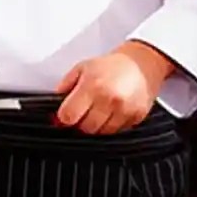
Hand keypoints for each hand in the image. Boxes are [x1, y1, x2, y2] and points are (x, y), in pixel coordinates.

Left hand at [55, 41, 174, 134]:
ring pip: (101, 133)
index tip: (64, 115)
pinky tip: (111, 112)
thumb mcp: (81, 69)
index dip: (64, 118)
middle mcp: (109, 99)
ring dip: (95, 126)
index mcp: (92, 86)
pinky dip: (111, 126)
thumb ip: (64, 87)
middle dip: (80, 123)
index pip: (69, 115)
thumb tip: (54, 106)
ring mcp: (125, 110)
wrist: (142, 64)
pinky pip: (117, 132)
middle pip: (85, 128)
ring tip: (97, 111)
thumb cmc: (111, 66)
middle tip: (82, 112)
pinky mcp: (136, 117)